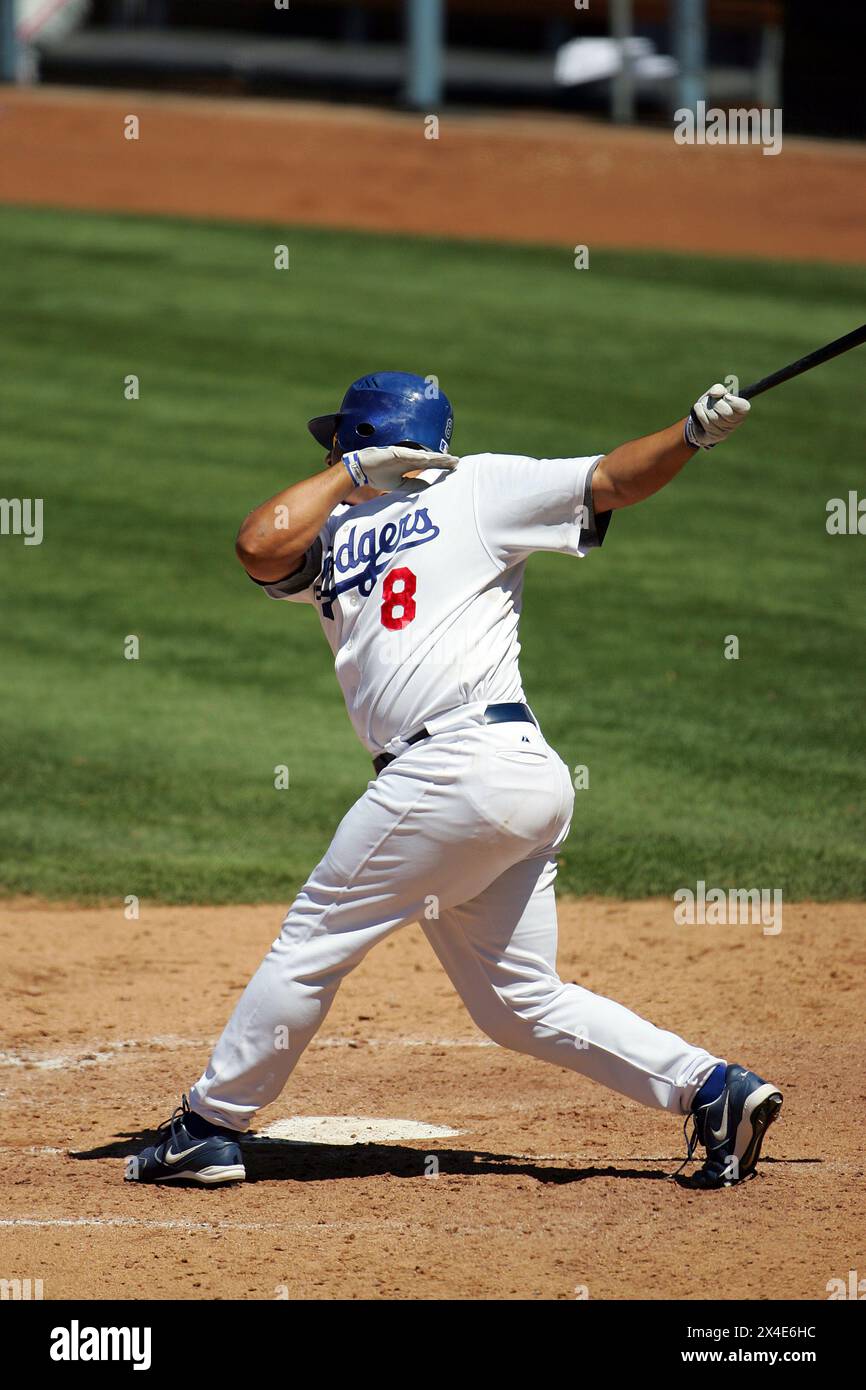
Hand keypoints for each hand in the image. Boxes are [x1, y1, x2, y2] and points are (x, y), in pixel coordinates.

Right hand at [341, 445, 458, 490]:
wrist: (360, 469)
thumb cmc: (378, 475)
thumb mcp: (399, 484)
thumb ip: (414, 484)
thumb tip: (428, 487)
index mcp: (410, 464)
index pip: (430, 464)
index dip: (442, 465)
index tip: (455, 466)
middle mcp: (408, 457)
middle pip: (430, 458)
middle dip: (443, 460)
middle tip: (457, 461)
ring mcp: (401, 454)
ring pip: (422, 456)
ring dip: (434, 457)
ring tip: (447, 459)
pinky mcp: (393, 453)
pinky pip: (407, 455)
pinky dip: (418, 457)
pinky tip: (428, 459)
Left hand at [684, 383, 750, 449]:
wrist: (699, 420)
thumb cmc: (711, 404)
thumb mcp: (715, 393)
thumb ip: (718, 389)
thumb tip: (715, 393)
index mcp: (741, 411)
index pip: (743, 407)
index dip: (733, 400)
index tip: (726, 396)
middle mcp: (736, 423)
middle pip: (726, 412)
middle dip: (715, 403)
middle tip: (713, 402)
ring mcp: (725, 432)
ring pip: (714, 417)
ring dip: (705, 407)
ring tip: (705, 406)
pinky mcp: (714, 436)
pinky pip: (705, 421)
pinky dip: (699, 412)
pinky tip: (700, 410)